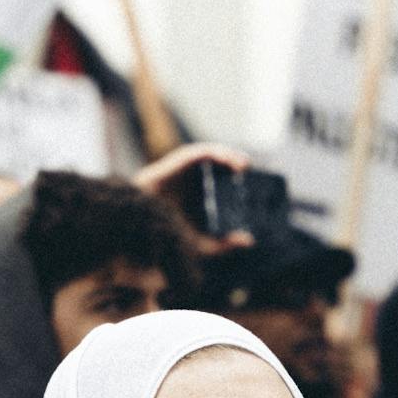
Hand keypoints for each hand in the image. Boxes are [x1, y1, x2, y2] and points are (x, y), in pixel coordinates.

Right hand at [133, 142, 254, 251]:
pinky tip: (232, 161)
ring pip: (213, 158)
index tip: (256, 190)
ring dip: (231, 157)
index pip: (223, 187)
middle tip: (251, 175)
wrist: (141, 223)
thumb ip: (223, 244)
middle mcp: (193, 183)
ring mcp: (186, 171)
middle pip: (220, 170)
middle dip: (237, 169)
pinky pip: (203, 152)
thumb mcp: (200, 244)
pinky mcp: (180, 161)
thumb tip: (250, 240)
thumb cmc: (165, 234)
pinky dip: (219, 153)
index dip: (239, 186)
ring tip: (243, 166)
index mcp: (198, 199)